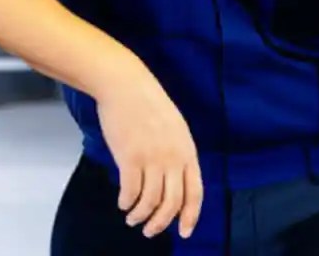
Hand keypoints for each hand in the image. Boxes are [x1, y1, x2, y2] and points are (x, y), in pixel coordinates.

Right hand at [96, 71, 202, 239]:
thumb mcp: (174, 128)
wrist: (126, 85)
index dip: (190, 216)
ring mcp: (152, 158)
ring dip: (140, 216)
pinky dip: (126, 202)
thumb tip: (172, 182)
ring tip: (132, 218)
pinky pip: (130, 191)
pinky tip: (123, 203)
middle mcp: (173, 158)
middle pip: (172, 203)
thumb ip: (177, 154)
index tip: (184, 232)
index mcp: (187, 151)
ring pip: (150, 202)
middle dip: (161, 223)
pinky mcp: (130, 157)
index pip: (195, 192)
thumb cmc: (148, 105)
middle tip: (150, 232)